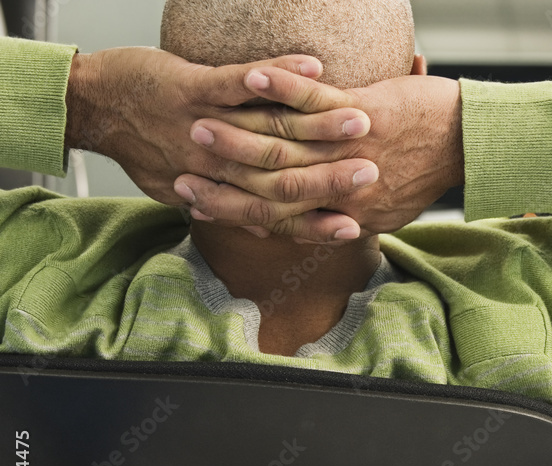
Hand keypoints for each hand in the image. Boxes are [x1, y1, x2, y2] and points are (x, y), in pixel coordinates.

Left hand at [64, 47, 375, 229]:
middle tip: (374, 174)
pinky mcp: (192, 90)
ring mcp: (207, 127)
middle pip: (286, 179)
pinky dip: (279, 75)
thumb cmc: (141, 149)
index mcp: (221, 192)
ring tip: (362, 119)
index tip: (356, 226)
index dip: (318, 225)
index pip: (279, 217)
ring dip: (321, 124)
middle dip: (334, 177)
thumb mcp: (185, 190)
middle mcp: (218, 166)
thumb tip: (262, 230)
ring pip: (273, 131)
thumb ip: (229, 208)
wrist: (93, 108)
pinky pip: (240, 82)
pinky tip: (315, 66)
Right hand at [174, 75, 464, 242]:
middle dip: (219, 180)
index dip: (233, 214)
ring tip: (197, 121)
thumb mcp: (392, 206)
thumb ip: (357, 213)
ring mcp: (350, 151)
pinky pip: (313, 98)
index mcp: (348, 215)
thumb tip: (331, 218)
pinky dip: (280, 85)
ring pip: (282, 144)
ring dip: (236, 131)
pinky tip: (249, 76)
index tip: (196, 207)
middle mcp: (344, 190)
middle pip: (269, 188)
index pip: (277, 221)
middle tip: (180, 172)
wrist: (470, 142)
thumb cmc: (431, 169)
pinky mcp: (362, 112)